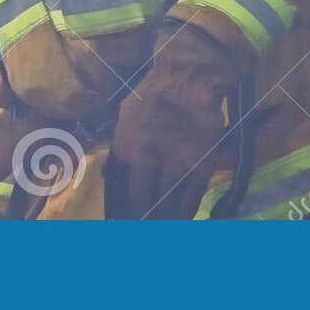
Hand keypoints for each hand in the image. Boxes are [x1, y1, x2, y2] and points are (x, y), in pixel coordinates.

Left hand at [104, 22, 242, 218]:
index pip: (120, 189)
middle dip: (138, 222)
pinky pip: (192, 195)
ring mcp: (177, 159)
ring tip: (157, 234)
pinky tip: (180, 222)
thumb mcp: (125, 116)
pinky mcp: (201, 161)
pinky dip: (185, 212)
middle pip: (142, 201)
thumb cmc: (152, 94)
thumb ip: (119, 147)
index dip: (119, 211)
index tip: (117, 225)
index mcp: (127, 143)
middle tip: (135, 234)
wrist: (189, 75)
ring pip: (168, 203)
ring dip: (162, 222)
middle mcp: (150, 155)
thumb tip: (108, 179)